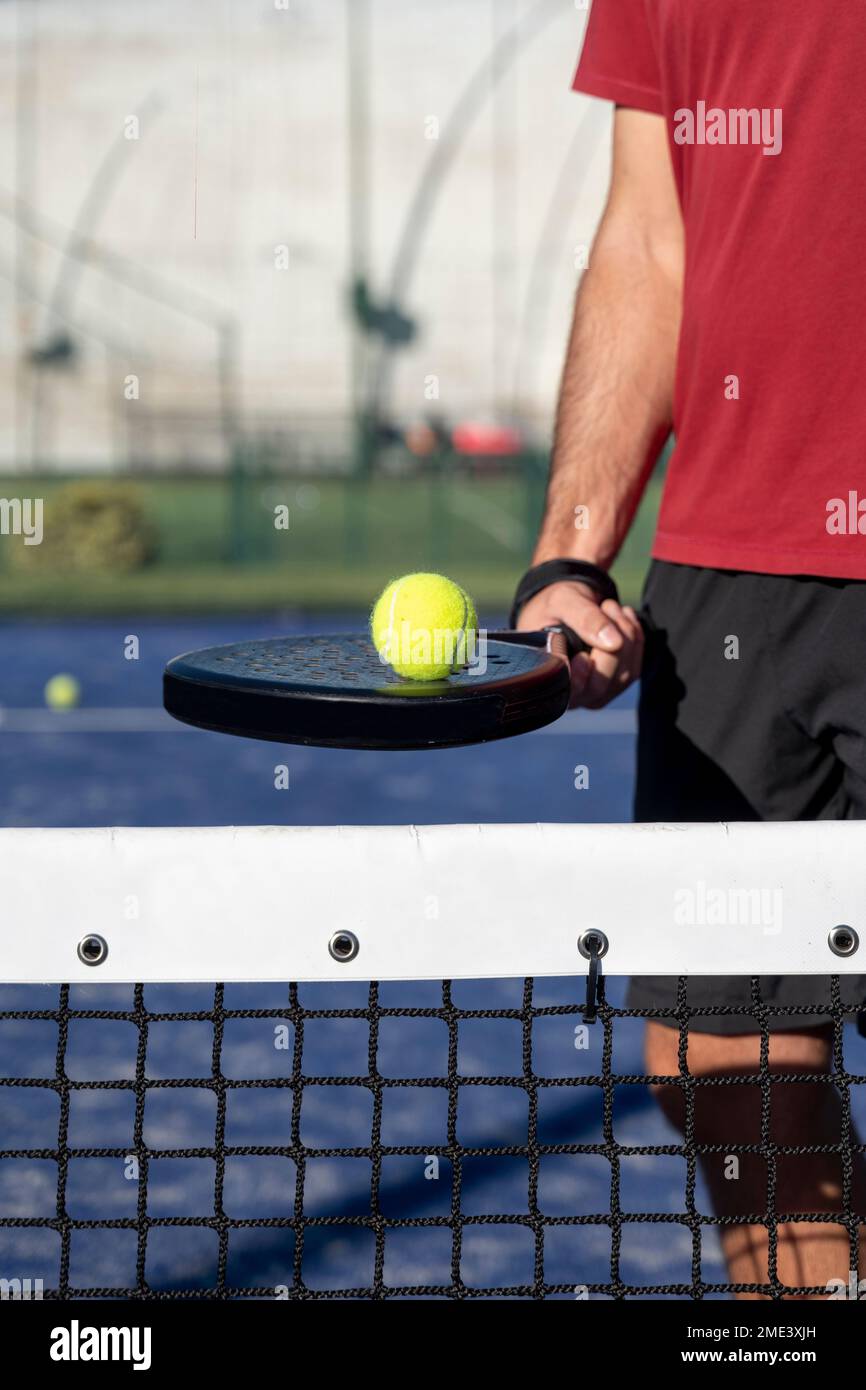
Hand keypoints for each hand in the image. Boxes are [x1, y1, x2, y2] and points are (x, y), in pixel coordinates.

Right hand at [515, 580, 643, 708]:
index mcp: (547, 676)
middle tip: (607, 606)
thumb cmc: (555, 606)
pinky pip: (634, 669)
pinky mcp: (614, 685)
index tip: (584, 654)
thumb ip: (584, 619)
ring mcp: (594, 693)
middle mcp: (570, 693)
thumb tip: (614, 643)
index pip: (566, 690)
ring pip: (622, 676)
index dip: (580, 675)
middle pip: (599, 685)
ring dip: (626, 635)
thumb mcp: (563, 601)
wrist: (566, 606)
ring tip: (611, 607)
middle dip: (610, 643)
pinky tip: (623, 618)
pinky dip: (635, 639)